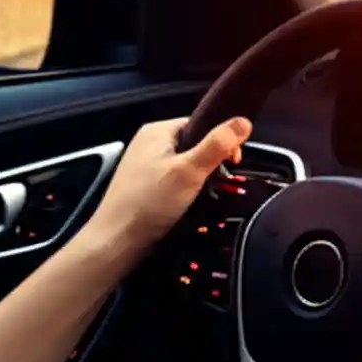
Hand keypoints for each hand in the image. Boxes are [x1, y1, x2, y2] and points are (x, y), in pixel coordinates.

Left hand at [75, 117, 252, 262]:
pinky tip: (188, 203)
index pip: (201, 124)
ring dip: (199, 178)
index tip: (234, 163)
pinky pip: (174, 178)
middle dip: (211, 162)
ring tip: (205, 195)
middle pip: (194, 144)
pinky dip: (186, 188)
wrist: (117, 241)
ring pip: (185, 163)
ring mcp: (144, 164)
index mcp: (157, 130)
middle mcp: (149, 142)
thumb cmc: (151, 201)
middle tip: (219, 182)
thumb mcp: (189, 170)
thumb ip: (217, 145)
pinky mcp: (143, 184)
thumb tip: (244, 120)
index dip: (222, 140)